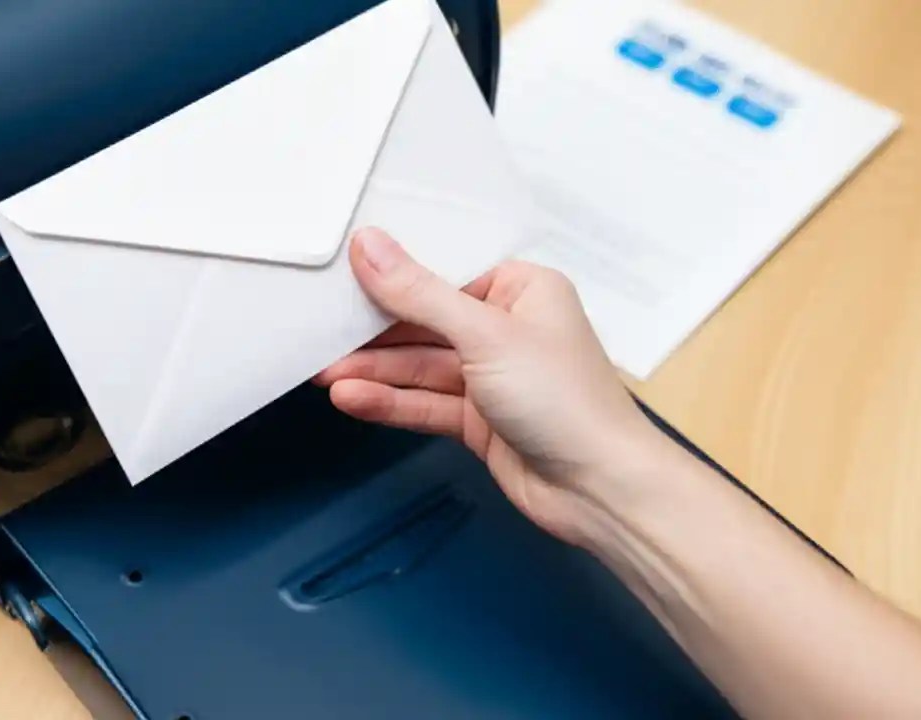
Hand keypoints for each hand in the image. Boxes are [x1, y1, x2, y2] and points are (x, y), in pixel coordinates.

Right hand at [317, 228, 673, 546]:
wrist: (600, 490)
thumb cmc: (567, 402)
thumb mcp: (484, 335)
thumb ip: (419, 294)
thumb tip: (370, 246)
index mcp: (522, 290)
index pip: (444, 272)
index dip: (393, 274)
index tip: (343, 272)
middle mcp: (506, 329)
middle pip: (425, 321)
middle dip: (373, 333)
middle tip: (320, 330)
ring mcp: (491, 377)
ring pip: (420, 366)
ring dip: (374, 372)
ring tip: (323, 373)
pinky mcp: (479, 420)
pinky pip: (425, 402)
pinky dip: (390, 401)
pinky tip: (352, 399)